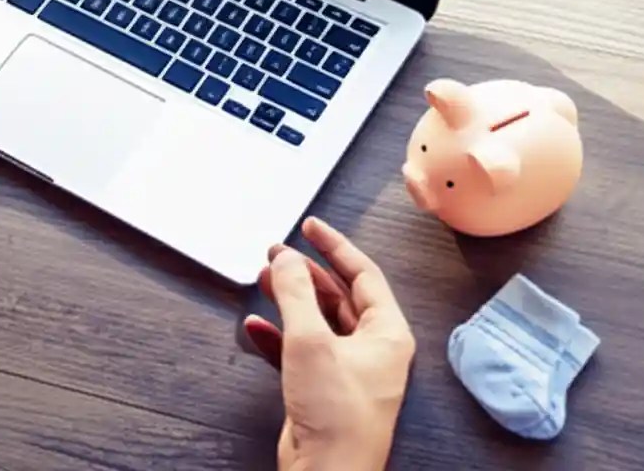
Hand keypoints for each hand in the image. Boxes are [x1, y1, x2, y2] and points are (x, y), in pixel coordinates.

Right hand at [244, 218, 415, 470]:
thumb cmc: (337, 416)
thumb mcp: (311, 342)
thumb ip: (296, 294)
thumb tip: (286, 259)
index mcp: (387, 333)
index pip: (364, 274)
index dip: (335, 246)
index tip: (311, 227)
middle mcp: (371, 349)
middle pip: (338, 295)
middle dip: (305, 273)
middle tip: (278, 253)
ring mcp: (346, 370)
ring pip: (317, 321)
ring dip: (289, 300)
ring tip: (264, 279)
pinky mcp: (322, 389)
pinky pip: (299, 350)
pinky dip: (277, 336)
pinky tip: (256, 325)